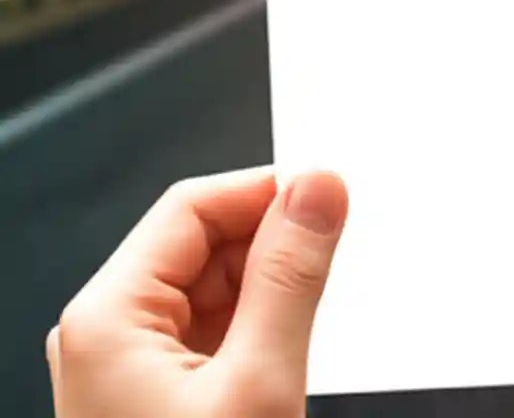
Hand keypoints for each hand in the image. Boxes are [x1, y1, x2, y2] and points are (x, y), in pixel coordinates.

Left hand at [47, 168, 347, 416]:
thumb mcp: (258, 381)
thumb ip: (289, 280)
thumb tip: (316, 195)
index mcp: (106, 317)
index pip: (192, 207)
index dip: (267, 192)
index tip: (329, 194)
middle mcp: (105, 335)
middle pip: (205, 246)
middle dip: (275, 248)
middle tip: (335, 259)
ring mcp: (128, 368)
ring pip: (215, 291)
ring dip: (271, 295)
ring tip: (309, 332)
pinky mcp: (156, 395)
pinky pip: (216, 334)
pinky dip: (260, 332)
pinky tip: (289, 356)